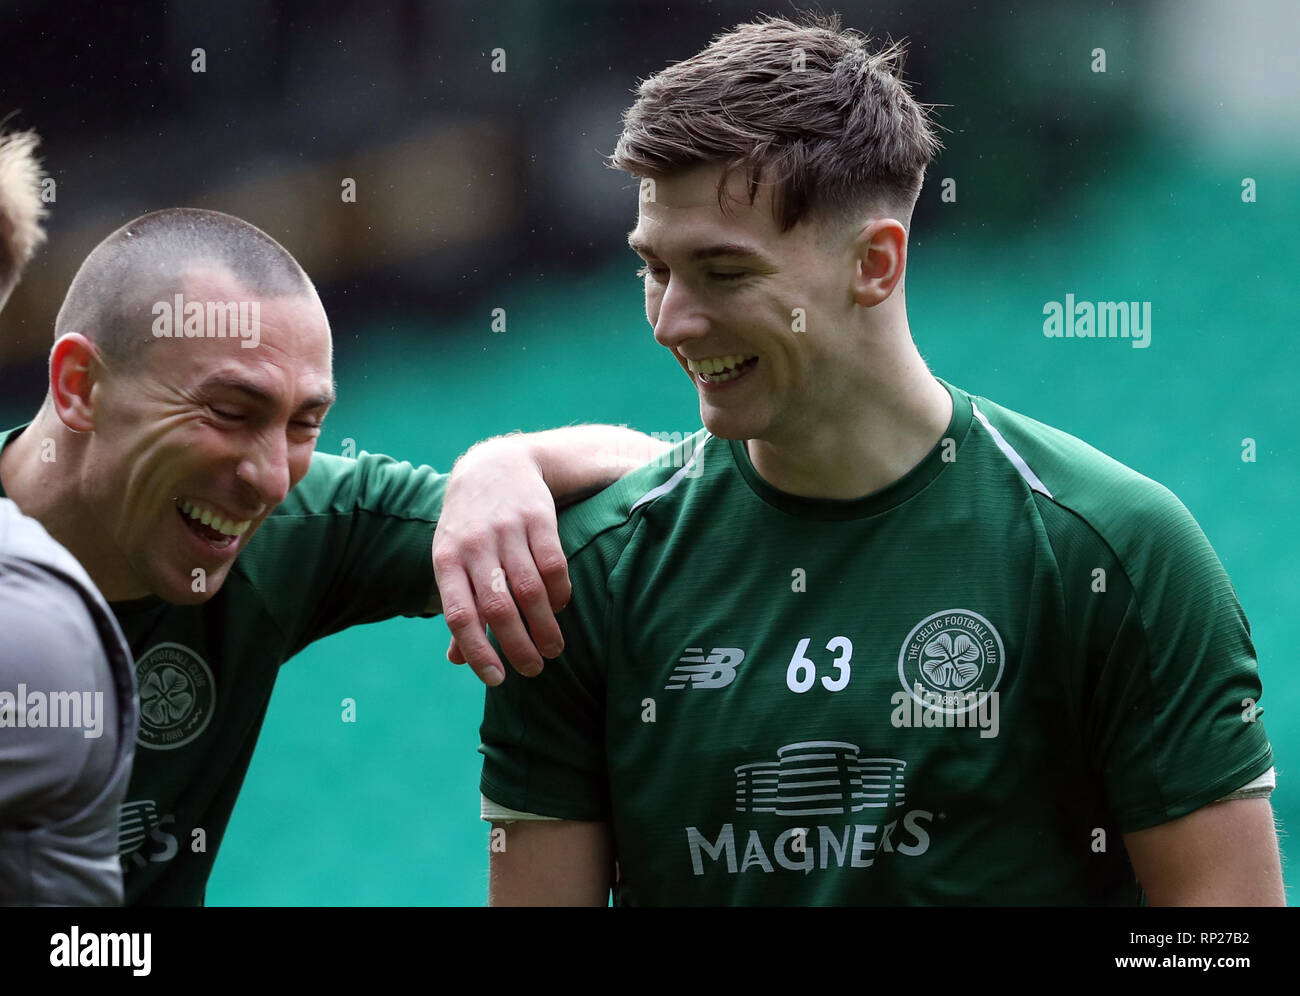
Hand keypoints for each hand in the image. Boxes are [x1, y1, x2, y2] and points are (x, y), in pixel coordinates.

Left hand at [432, 436, 571, 684]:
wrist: (494, 465)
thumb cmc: (470, 525)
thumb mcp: (453, 559)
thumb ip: (460, 606)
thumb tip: (457, 660)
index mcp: (446, 559)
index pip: (459, 614)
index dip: (477, 650)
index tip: (497, 680)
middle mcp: (474, 545)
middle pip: (498, 607)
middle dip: (518, 645)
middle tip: (535, 669)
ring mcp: (506, 529)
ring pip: (529, 589)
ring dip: (545, 626)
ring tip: (554, 648)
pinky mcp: (537, 517)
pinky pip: (553, 563)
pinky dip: (560, 592)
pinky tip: (561, 607)